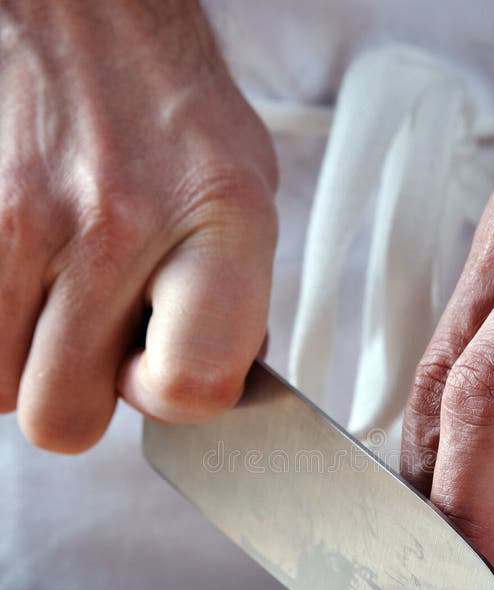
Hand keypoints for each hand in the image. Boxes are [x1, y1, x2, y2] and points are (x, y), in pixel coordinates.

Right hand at [0, 0, 276, 450]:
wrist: (81, 12)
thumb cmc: (167, 106)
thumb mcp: (243, 190)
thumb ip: (235, 299)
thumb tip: (217, 381)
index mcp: (217, 220)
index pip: (193, 382)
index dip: (171, 400)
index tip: (158, 373)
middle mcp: (117, 222)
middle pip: (64, 418)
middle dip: (76, 392)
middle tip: (90, 335)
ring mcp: (22, 217)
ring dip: (24, 358)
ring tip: (54, 292)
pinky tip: (22, 268)